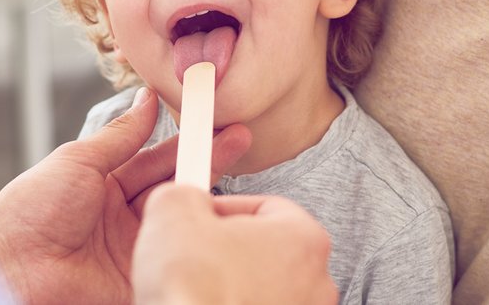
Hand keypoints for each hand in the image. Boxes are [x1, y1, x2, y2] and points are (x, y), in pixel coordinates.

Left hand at [0, 88, 251, 304]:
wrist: (13, 268)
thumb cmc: (29, 213)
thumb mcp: (77, 161)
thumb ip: (119, 135)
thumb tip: (146, 100)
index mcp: (104, 188)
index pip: (157, 160)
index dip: (187, 141)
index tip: (215, 122)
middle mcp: (123, 220)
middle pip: (176, 189)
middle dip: (209, 163)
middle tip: (242, 138)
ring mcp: (135, 252)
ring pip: (182, 222)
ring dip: (208, 200)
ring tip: (236, 172)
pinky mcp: (141, 280)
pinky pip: (175, 259)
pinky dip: (197, 244)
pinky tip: (218, 225)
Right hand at [133, 185, 337, 304]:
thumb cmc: (195, 293)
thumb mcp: (172, 213)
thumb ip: (182, 195)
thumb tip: (179, 198)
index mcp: (304, 239)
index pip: (265, 206)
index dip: (224, 207)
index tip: (201, 215)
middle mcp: (315, 284)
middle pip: (267, 250)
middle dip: (228, 249)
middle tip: (194, 253)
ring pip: (263, 288)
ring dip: (231, 284)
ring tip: (196, 288)